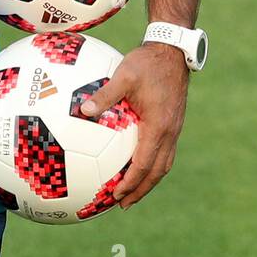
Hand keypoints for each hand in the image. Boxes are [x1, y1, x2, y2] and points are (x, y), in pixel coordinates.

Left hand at [80, 41, 189, 208]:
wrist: (172, 52)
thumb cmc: (147, 63)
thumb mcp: (123, 76)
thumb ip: (104, 95)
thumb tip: (82, 110)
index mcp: (159, 126)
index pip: (144, 163)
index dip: (131, 182)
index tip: (116, 196)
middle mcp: (170, 131)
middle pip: (157, 171)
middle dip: (141, 190)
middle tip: (123, 204)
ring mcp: (174, 128)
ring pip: (164, 163)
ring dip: (149, 180)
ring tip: (132, 193)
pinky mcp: (173, 122)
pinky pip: (164, 151)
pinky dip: (152, 164)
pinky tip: (138, 164)